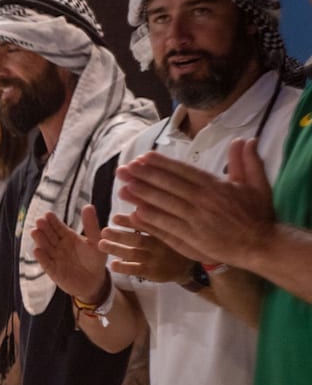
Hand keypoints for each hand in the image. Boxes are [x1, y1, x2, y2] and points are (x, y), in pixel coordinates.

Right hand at [29, 205, 108, 302]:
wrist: (95, 282)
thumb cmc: (95, 260)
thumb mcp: (96, 241)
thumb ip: (91, 225)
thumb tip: (88, 206)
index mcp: (68, 237)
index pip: (57, 227)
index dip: (52, 221)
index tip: (47, 214)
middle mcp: (58, 246)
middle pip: (49, 235)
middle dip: (44, 228)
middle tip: (39, 221)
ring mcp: (54, 257)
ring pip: (45, 247)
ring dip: (39, 240)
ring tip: (35, 232)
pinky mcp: (52, 270)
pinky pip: (46, 263)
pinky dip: (41, 257)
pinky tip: (38, 250)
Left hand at [98, 214, 190, 282]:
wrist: (187, 267)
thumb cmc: (171, 240)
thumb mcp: (169, 224)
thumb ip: (153, 210)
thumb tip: (132, 191)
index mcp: (164, 230)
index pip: (147, 224)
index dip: (130, 221)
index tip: (114, 217)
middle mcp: (161, 245)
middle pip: (139, 240)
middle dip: (120, 236)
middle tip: (104, 231)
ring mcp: (157, 260)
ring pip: (134, 254)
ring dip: (117, 249)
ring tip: (101, 244)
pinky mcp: (154, 273)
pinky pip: (137, 270)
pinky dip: (124, 267)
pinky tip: (112, 264)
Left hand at [116, 140, 274, 265]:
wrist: (261, 245)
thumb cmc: (257, 215)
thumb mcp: (256, 184)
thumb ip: (246, 162)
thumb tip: (244, 140)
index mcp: (215, 186)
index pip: (182, 171)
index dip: (161, 164)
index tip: (143, 158)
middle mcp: (202, 200)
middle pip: (168, 185)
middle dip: (143, 176)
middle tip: (123, 169)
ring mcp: (195, 220)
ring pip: (164, 204)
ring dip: (142, 195)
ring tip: (123, 187)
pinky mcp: (191, 238)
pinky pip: (167, 227)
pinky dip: (151, 220)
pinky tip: (135, 213)